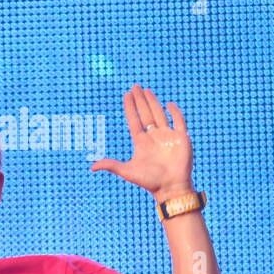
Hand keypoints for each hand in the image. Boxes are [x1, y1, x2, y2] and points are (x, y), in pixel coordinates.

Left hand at [90, 85, 193, 200]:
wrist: (170, 188)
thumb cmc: (150, 181)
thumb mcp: (128, 172)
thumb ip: (111, 165)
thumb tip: (91, 167)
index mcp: (141, 142)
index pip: (134, 120)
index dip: (130, 107)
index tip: (126, 95)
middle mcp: (154, 136)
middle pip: (146, 114)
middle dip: (140, 100)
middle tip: (135, 86)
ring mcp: (168, 136)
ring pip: (159, 114)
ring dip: (153, 102)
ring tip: (146, 90)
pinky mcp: (181, 138)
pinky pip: (178, 121)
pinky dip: (174, 112)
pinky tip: (168, 104)